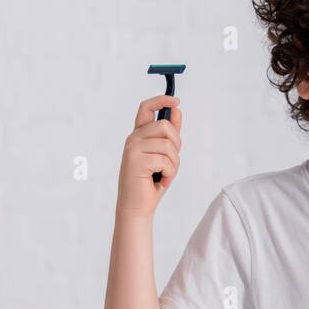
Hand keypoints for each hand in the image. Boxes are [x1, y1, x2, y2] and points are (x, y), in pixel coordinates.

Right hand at [116, 95, 183, 219]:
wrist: (137, 208)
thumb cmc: (150, 183)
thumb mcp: (165, 155)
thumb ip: (170, 134)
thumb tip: (177, 110)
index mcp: (138, 135)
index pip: (146, 108)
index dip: (161, 100)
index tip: (176, 101)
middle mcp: (133, 139)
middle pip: (164, 126)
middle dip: (176, 144)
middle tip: (171, 162)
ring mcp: (132, 149)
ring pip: (168, 145)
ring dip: (173, 164)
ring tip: (164, 175)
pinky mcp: (135, 161)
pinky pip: (165, 160)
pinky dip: (169, 174)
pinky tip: (160, 181)